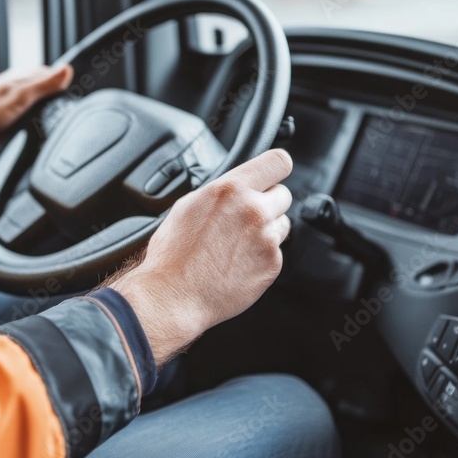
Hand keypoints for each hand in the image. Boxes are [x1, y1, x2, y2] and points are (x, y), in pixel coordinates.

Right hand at [109, 149, 293, 364]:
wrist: (174, 295)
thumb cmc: (174, 255)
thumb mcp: (188, 206)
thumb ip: (220, 191)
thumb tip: (236, 186)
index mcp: (230, 190)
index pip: (278, 162)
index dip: (276, 169)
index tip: (272, 176)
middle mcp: (253, 210)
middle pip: (284, 194)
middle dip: (268, 203)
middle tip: (245, 219)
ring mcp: (266, 238)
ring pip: (282, 224)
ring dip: (267, 230)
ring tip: (238, 244)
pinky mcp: (272, 264)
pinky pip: (276, 251)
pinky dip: (263, 256)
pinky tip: (238, 263)